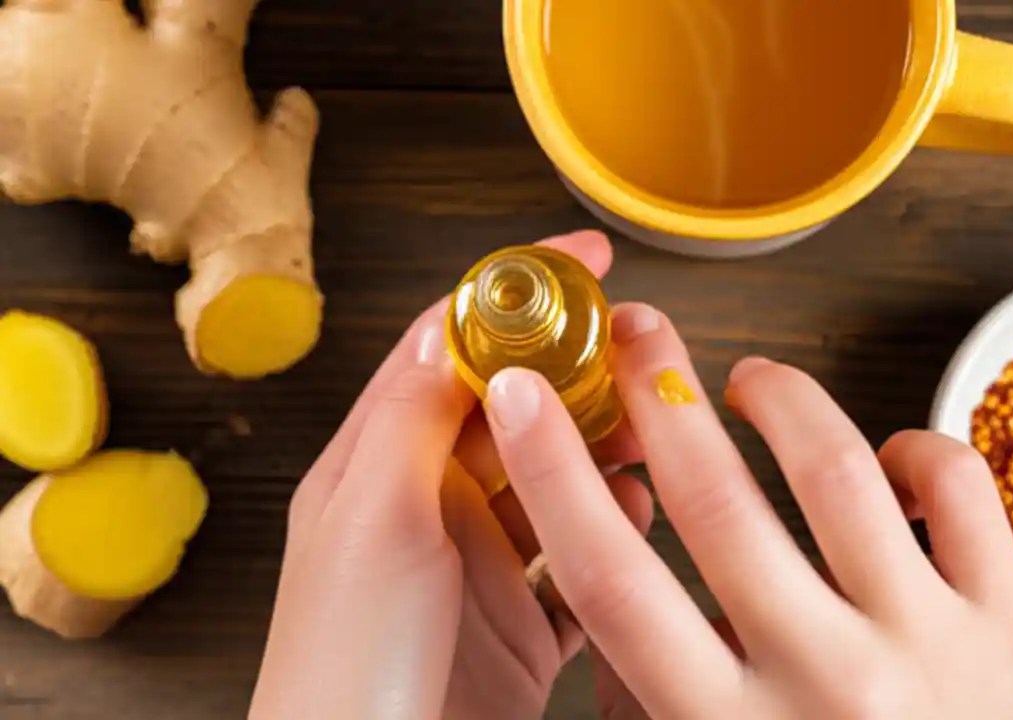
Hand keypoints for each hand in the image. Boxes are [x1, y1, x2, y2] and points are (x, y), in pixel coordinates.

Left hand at [248, 231, 650, 719]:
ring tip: (653, 421)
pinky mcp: (521, 629)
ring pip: (556, 482)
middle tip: (641, 341)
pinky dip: (615, 532)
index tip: (578, 262)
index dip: (513, 297)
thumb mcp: (371, 519)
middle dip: (576, 368)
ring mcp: (479, 569)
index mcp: (378, 469)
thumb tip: (448, 323)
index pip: (448, 352)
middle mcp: (429, 510)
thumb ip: (411, 418)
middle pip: (514, 411)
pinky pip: (582, 562)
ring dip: (605, 445)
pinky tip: (639, 510)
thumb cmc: (344, 668)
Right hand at [484, 303, 1012, 719]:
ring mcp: (928, 643)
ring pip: (838, 467)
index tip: (524, 397)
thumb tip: (624, 608)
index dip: (555, 474)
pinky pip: (958, 487)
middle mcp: (825, 678)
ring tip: (750, 382)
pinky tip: (882, 455)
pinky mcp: (1012, 623)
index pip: (613, 580)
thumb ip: (656, 706)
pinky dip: (912, 447)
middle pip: (716, 500)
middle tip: (635, 333)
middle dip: (657, 393)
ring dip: (780, 398)